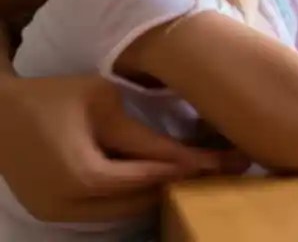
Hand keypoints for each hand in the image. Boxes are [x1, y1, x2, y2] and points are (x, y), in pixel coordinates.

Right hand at [0, 75, 238, 222]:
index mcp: (86, 176)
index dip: (193, 168)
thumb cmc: (54, 97)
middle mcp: (73, 206)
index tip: (229, 161)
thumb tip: (189, 154)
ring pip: (125, 210)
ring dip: (158, 193)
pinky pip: (104, 210)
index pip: (152, 176)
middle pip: (142, 202)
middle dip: (181, 184)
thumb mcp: (104, 104)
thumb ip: (144, 135)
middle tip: (221, 168)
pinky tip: (159, 178)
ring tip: (198, 173)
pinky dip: (131, 196)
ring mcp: (59, 215)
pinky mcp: (53, 214)